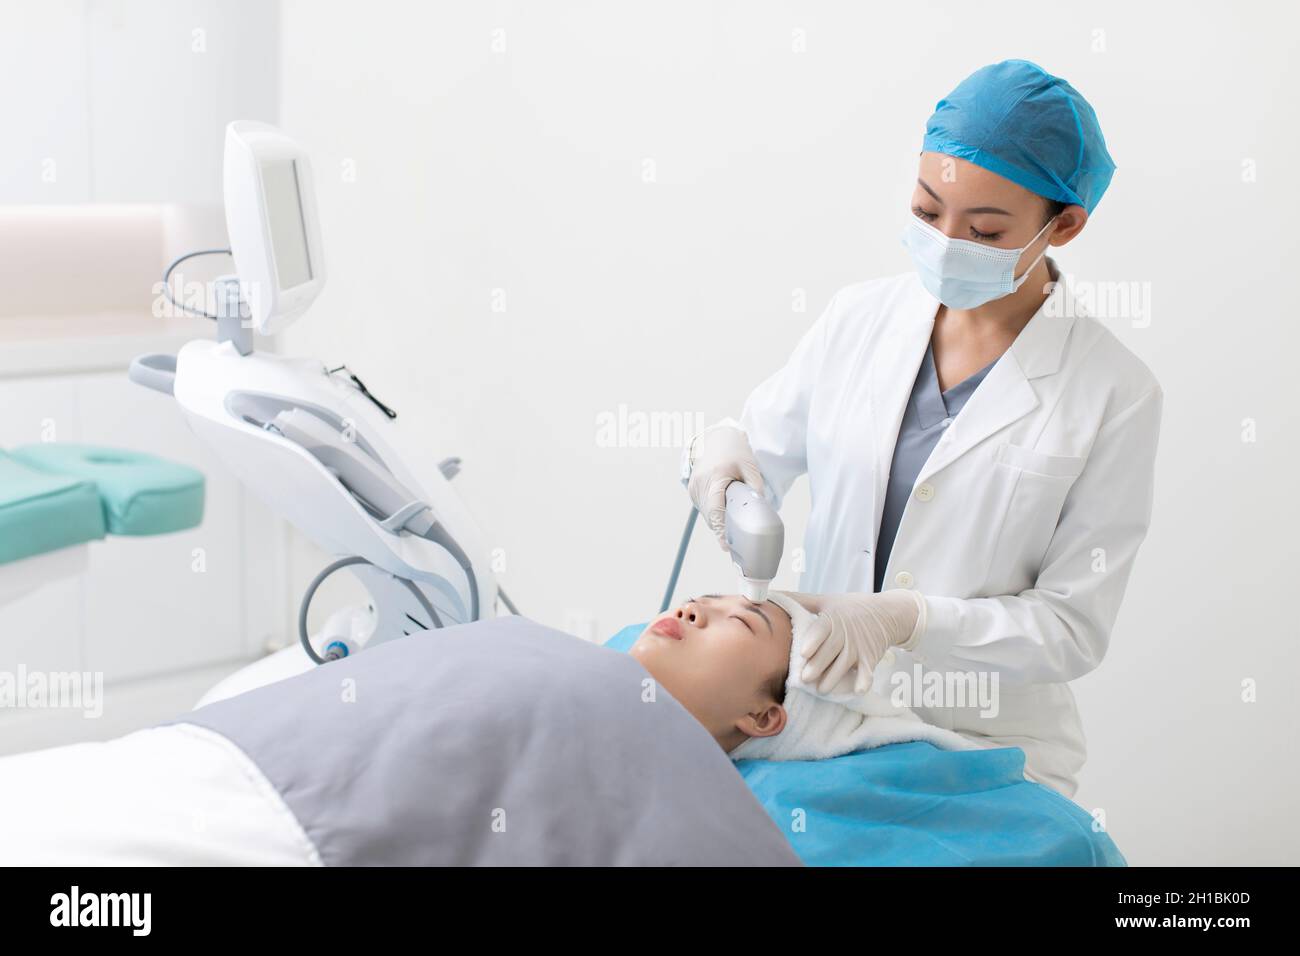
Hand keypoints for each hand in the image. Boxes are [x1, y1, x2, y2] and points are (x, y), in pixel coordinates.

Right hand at [685, 425, 764, 549]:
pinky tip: (726, 515)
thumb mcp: (750, 467)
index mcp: (714, 477)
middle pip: (710, 516)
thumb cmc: (734, 451)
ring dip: (719, 523)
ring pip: (707, 515)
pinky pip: (704, 509)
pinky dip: (714, 515)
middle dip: (723, 531)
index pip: (716, 510)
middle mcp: (700, 484)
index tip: (727, 546)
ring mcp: (694, 488)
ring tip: (734, 531)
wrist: (716, 438)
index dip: (721, 530)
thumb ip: (755, 488)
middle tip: (738, 544)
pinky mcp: (693, 491)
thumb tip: (760, 511)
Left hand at [791, 590, 924, 693]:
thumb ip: (801, 601)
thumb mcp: (827, 600)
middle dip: (818, 666)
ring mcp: (858, 647)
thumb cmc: (850, 607)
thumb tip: (772, 594)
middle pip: (830, 652)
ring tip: (821, 690)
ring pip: (844, 665)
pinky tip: (858, 690)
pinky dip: (864, 681)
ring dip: (834, 678)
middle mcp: (846, 634)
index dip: (813, 641)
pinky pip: (867, 671)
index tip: (804, 652)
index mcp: (833, 619)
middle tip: (805, 679)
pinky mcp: (870, 658)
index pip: (822, 630)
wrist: (886, 612)